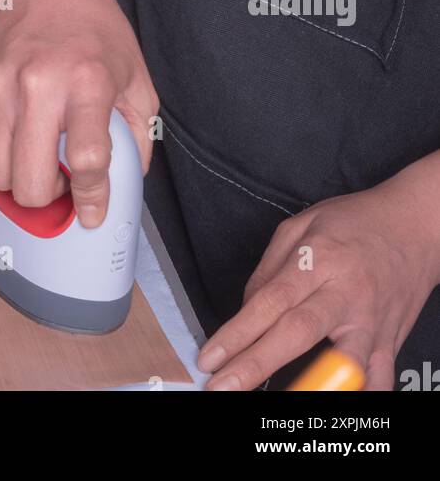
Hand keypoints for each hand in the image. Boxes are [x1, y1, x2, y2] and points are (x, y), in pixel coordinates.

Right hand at [0, 0, 156, 226]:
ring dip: (18, 180)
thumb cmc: (94, 30)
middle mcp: (38, 84)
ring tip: (37, 160)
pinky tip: (18, 133)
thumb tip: (125, 183)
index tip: (90, 213)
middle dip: (48, 199)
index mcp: (87, 82)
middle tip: (60, 184)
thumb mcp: (136, 78)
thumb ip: (137, 136)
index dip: (90, 198)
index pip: (87, 161)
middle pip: (31, 182)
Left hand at [197, 168, 439, 391]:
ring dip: (308, 388)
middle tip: (222, 386)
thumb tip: (246, 312)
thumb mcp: (302, 225)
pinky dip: (358, 396)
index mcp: (319, 258)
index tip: (211, 357)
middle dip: (255, 364)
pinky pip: (376, 380)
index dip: (237, 333)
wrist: (415, 226)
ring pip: (342, 364)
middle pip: (296, 333)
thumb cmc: (354, 222)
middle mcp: (345, 292)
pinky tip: (332, 401)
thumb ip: (269, 268)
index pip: (270, 301)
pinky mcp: (390, 341)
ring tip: (277, 403)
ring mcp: (371, 321)